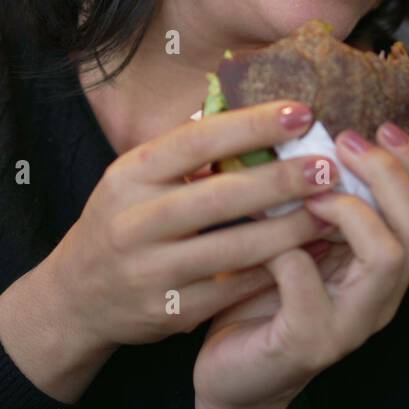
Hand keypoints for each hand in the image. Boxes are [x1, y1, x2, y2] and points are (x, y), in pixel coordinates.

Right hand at [0, 101, 338, 401]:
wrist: (75, 298)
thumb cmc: (122, 221)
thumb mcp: (136, 176)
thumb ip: (186, 147)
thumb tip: (244, 97)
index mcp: (129, 176)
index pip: (196, 141)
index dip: (252, 125)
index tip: (302, 113)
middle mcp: (134, 223)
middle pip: (220, 196)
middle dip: (281, 179)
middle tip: (329, 165)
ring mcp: (151, 272)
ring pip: (234, 248)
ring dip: (290, 228)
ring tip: (332, 209)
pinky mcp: (170, 311)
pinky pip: (234, 288)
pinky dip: (278, 269)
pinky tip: (312, 251)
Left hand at [193, 122, 408, 408]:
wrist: (235, 374)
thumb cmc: (265, 297)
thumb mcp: (300, 240)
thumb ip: (317, 199)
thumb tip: (308, 132)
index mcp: (386, 267)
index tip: (383, 126)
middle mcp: (383, 295)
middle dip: (390, 174)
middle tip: (345, 143)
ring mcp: (352, 323)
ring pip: (388, 256)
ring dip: (351, 210)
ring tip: (312, 193)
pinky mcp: (310, 343)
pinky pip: (310, 290)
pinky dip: (289, 256)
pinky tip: (266, 245)